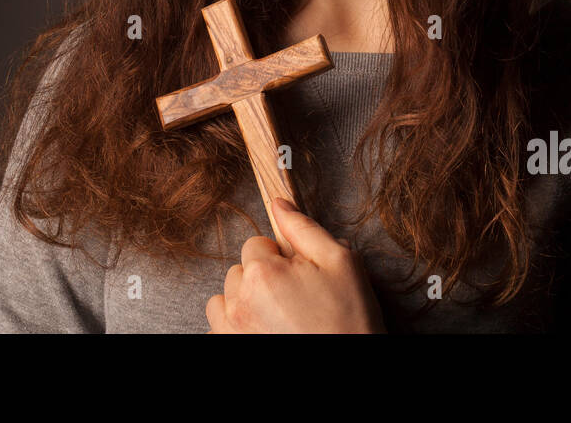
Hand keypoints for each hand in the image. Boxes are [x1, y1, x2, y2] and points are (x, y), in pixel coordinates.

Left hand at [206, 197, 385, 332]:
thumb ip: (304, 228)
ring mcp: (231, 331)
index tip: (298, 275)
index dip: (280, 257)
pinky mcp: (230, 347)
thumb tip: (279, 203)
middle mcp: (239, 303)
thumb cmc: (348, 320)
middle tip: (292, 297)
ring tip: (275, 316)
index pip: (255, 245)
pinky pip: (218, 329)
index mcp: (263, 274)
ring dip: (244, 302)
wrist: (352, 367)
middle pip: (238, 271)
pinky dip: (236, 328)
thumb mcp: (340, 262)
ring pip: (224, 300)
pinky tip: (264, 332)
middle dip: (261, 278)